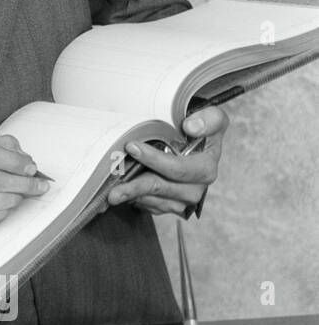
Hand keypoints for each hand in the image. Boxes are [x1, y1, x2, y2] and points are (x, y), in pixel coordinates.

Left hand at [107, 107, 228, 215]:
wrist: (195, 142)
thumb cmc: (201, 129)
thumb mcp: (212, 118)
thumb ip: (208, 120)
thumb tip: (191, 127)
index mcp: (206, 167)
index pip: (178, 168)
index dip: (154, 159)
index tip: (131, 147)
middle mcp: (197, 187)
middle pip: (162, 188)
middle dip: (136, 188)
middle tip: (113, 191)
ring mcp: (184, 199)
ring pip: (154, 201)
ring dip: (133, 196)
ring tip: (113, 193)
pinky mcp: (171, 205)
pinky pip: (151, 207)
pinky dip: (136, 201)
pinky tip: (125, 194)